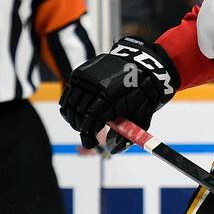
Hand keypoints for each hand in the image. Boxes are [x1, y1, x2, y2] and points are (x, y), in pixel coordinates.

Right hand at [58, 36, 178, 151]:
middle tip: (88, 134)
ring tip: (81, 124)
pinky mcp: (82, 72)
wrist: (142, 63)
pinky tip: (76, 111)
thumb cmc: (144, 93)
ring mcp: (87, 77)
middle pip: (79, 113)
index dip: (88, 136)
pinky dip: (70, 104)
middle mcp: (96, 86)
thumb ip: (127, 135)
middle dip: (81, 128)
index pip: (90, 122)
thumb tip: (112, 150)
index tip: (91, 143)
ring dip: (74, 117)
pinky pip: (69, 91)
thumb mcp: (140, 117)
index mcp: (111, 99)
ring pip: (70, 103)